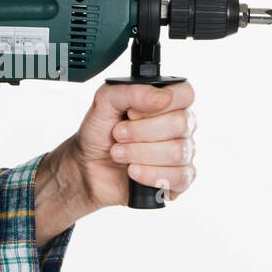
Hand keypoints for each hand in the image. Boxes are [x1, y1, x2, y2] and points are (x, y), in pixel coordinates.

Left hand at [69, 79, 196, 208]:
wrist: (86, 168)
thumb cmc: (100, 134)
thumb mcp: (104, 103)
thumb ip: (130, 91)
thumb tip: (162, 97)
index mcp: (168, 103)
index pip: (185, 94)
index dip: (159, 103)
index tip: (132, 113)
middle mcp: (180, 126)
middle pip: (181, 124)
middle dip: (141, 131)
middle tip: (119, 134)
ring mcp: (183, 153)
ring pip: (178, 152)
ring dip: (140, 153)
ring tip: (119, 153)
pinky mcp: (179, 179)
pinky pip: (178, 177)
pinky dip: (149, 174)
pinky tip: (133, 171)